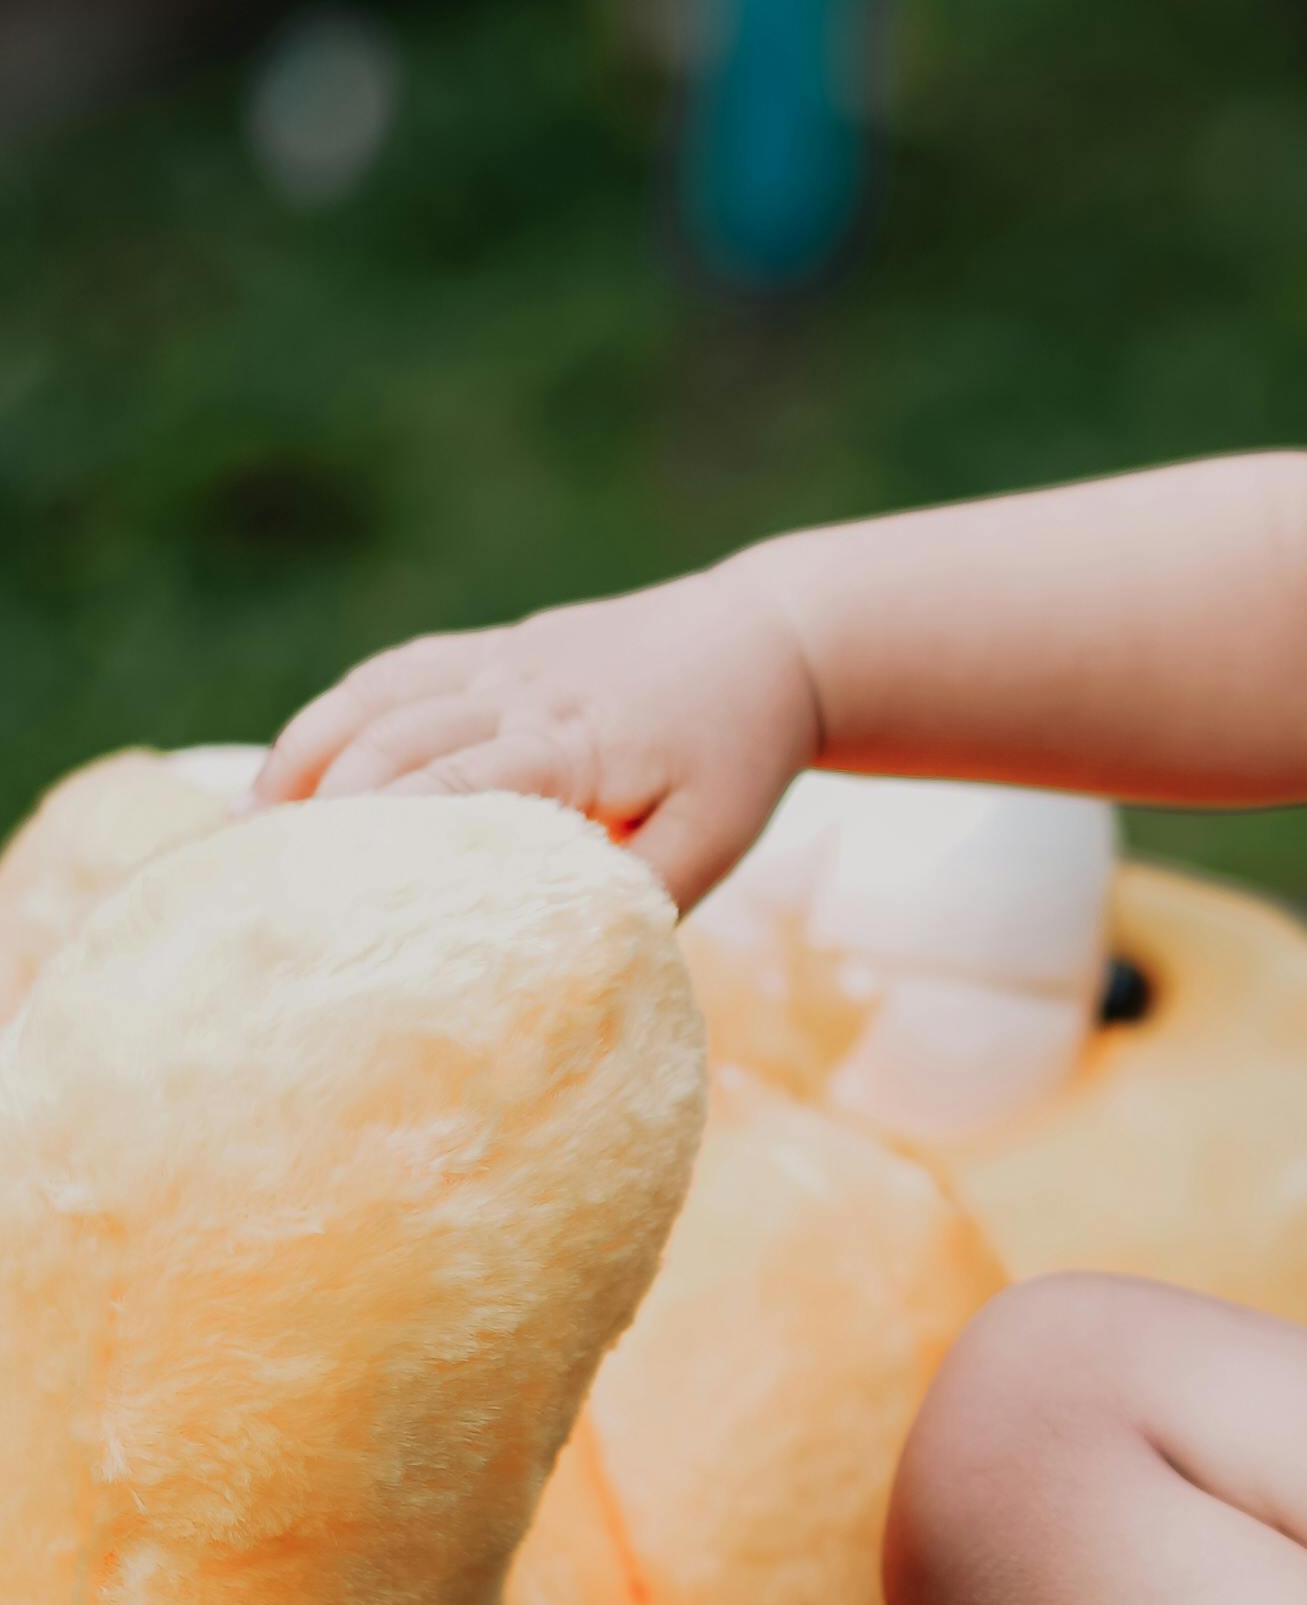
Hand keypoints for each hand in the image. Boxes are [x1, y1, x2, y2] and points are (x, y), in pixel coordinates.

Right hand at [252, 567, 822, 911]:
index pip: (453, 784)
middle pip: (391, 740)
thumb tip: (562, 962)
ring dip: (300, 760)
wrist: (769, 642)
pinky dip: (328, 718)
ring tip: (238, 836)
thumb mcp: (714, 840)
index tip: (316, 893)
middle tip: (248, 885)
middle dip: (315, 807)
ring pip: (373, 699)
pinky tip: (285, 774)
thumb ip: (640, 895)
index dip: (377, 831)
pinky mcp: (490, 647)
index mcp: (575, 744)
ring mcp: (499, 661)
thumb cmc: (736, 757)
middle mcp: (522, 693)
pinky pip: (390, 673)